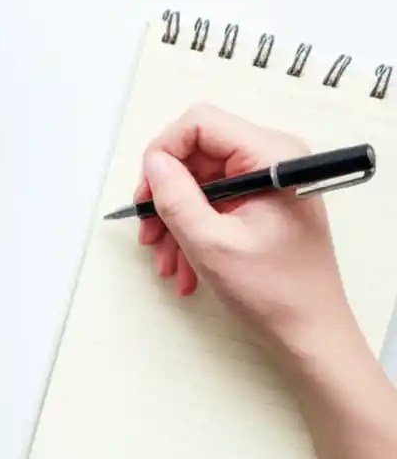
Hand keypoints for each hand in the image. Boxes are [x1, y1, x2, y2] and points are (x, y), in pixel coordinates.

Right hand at [136, 104, 357, 361]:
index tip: (148, 192)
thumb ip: (175, 197)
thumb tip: (153, 164)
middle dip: (166, 197)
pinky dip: (192, 232)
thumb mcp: (211, 243)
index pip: (200, 124)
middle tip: (149, 232)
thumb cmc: (276, 292)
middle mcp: (273, 160)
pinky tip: (185, 266)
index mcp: (271, 158)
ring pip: (198, 183)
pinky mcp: (262, 202)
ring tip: (167, 261)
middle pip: (196, 154)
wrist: (310, 334)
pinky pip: (212, 204)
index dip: (163, 153)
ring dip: (175, 221)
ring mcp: (268, 182)